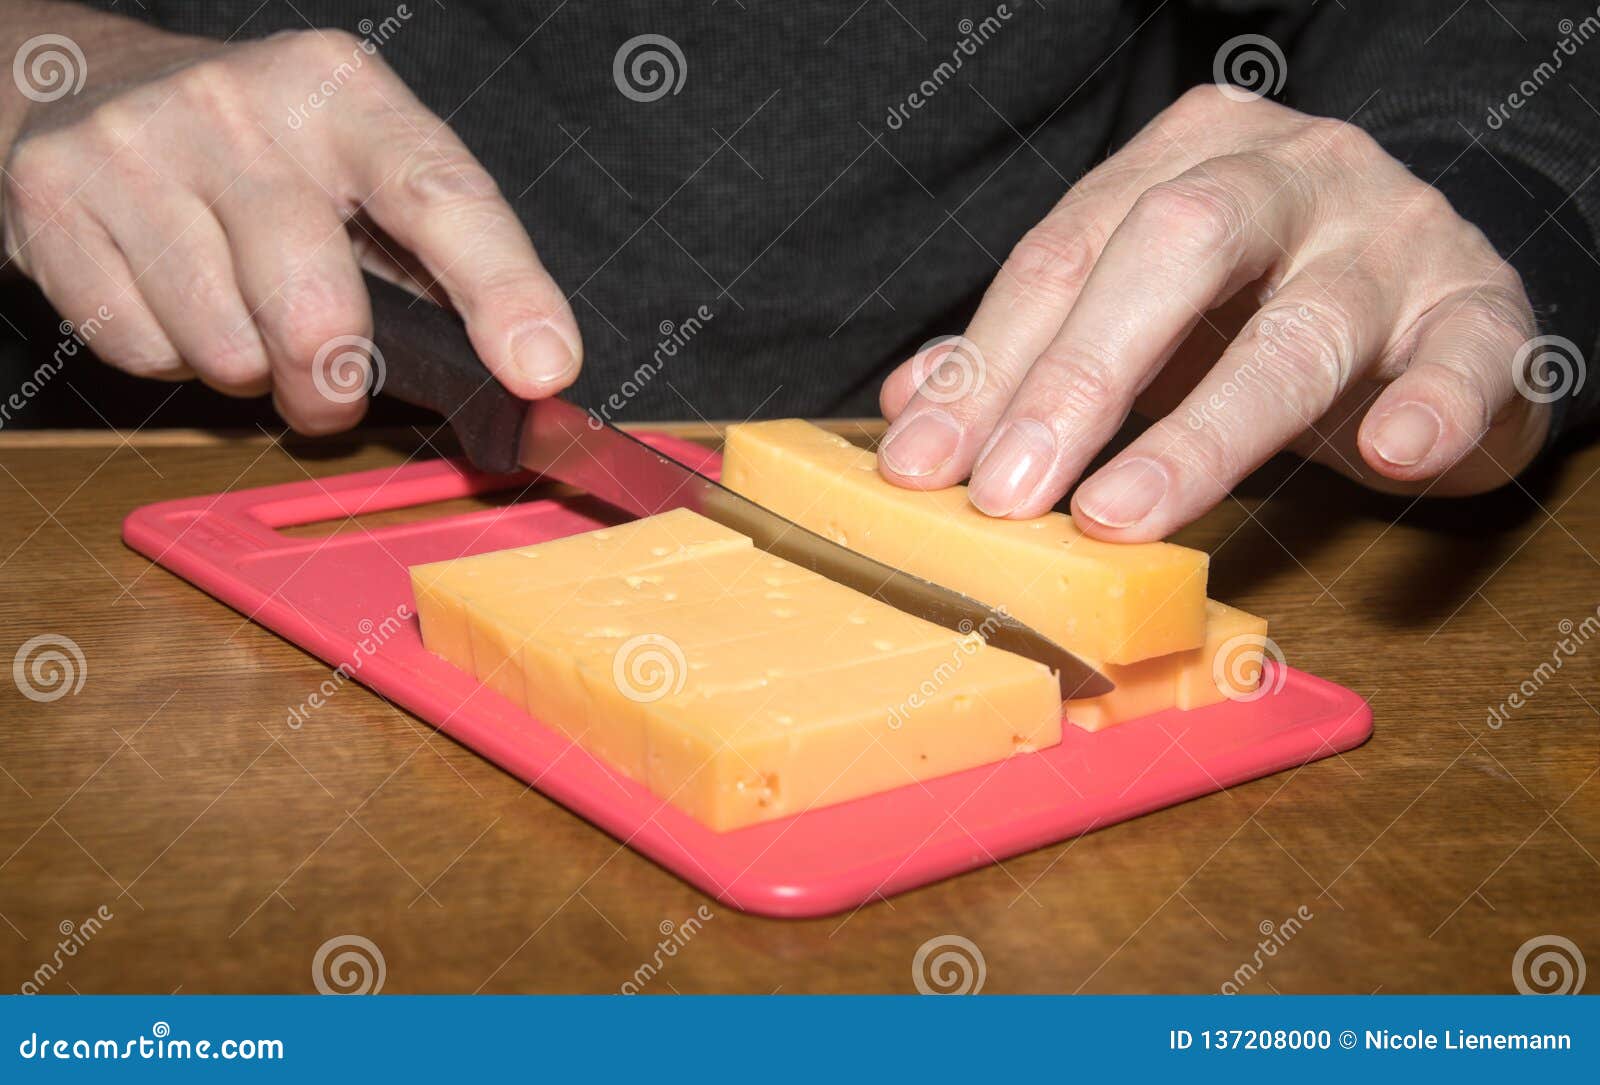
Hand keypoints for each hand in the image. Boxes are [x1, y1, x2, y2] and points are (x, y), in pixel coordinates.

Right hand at [2, 16, 579, 432]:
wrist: (83, 86)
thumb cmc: (262, 153)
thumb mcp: (359, 167)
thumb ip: (436, 259)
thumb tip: (524, 366)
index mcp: (344, 94)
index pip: (441, 196)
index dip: (503, 291)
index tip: (544, 367)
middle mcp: (240, 107)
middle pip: (317, 312)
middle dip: (335, 384)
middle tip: (331, 383)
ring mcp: (136, 148)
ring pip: (227, 351)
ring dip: (249, 368)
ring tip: (237, 308)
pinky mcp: (54, 200)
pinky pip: (145, 353)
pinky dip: (172, 357)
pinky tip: (171, 294)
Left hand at [877, 86, 1549, 540]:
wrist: (1439, 299)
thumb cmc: (1262, 309)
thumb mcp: (1142, 314)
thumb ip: (1031, 348)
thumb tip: (910, 405)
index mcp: (1188, 156)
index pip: (1068, 248)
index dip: (989, 360)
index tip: (924, 461)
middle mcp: (1293, 172)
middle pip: (1175, 249)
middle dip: (1078, 378)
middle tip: (1005, 494)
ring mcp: (1396, 235)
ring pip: (1301, 324)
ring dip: (1202, 432)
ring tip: (1119, 516)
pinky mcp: (1485, 308)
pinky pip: (1469, 352)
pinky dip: (1433, 404)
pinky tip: (1392, 456)